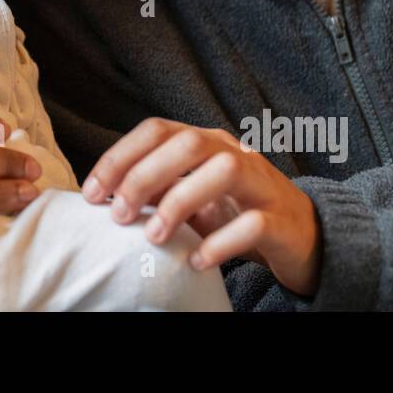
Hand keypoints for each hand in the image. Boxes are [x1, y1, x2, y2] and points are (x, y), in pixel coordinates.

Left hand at [81, 119, 322, 295]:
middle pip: (186, 144)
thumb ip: (156, 188)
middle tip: (120, 216)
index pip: (156, 130)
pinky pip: (252, 225)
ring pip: (222, 171)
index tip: (91, 193)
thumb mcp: (191, 196)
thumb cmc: (235, 212)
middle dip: (144, 177)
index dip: (119, 157)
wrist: (301, 236)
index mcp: (206, 142)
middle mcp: (233, 152)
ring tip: (154, 237)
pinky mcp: (280, 220)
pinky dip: (219, 244)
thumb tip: (106, 195)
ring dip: (180, 203)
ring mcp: (261, 183)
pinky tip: (196, 262)